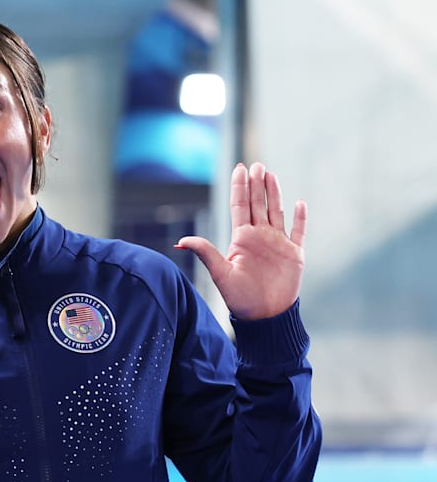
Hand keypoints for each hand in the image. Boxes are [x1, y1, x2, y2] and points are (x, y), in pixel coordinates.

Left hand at [175, 163, 305, 320]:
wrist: (265, 317)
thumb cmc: (240, 299)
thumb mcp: (221, 274)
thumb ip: (205, 253)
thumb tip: (181, 241)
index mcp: (241, 239)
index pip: (240, 206)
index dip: (240, 187)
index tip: (240, 168)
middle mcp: (259, 237)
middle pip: (257, 204)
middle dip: (256, 184)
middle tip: (256, 164)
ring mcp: (277, 244)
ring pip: (276, 212)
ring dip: (274, 194)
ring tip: (271, 174)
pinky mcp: (294, 254)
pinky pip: (299, 232)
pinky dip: (300, 218)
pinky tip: (300, 203)